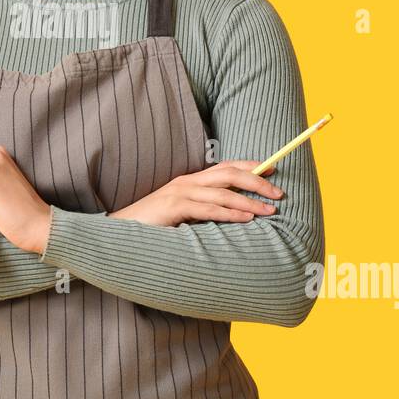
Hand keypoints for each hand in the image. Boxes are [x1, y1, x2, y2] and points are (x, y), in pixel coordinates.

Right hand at [108, 160, 284, 227]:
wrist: (120, 231)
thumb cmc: (153, 226)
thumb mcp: (182, 213)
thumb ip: (203, 209)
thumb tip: (232, 213)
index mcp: (191, 181)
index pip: (226, 166)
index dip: (251, 166)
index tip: (273, 168)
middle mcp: (188, 182)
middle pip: (229, 173)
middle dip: (257, 181)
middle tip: (278, 193)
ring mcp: (180, 193)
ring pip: (223, 192)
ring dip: (250, 201)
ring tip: (269, 210)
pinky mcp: (175, 207)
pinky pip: (209, 209)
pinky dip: (230, 213)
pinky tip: (246, 219)